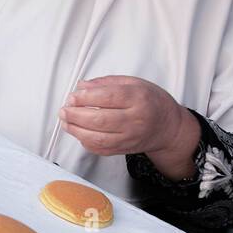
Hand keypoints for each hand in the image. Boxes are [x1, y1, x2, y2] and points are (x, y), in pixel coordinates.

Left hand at [59, 75, 200, 176]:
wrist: (168, 127)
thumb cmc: (150, 102)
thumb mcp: (134, 83)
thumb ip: (107, 83)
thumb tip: (82, 86)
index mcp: (138, 98)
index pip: (108, 97)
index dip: (86, 97)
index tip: (73, 96)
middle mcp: (135, 120)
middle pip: (100, 120)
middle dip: (76, 115)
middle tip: (64, 110)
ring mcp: (130, 138)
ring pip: (98, 138)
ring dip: (76, 130)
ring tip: (65, 121)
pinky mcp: (124, 150)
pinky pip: (101, 149)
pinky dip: (85, 142)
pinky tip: (79, 133)